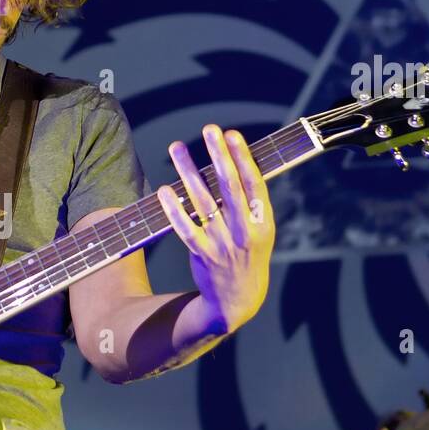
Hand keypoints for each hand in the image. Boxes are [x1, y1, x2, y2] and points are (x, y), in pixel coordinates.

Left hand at [156, 125, 275, 334]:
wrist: (238, 300)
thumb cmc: (248, 255)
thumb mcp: (261, 230)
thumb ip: (250, 202)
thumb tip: (236, 163)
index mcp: (263, 222)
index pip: (254, 183)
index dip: (243, 158)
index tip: (232, 134)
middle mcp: (244, 231)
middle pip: (230, 186)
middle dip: (219, 155)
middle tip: (210, 129)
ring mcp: (222, 244)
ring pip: (203, 201)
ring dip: (189, 172)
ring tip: (177, 148)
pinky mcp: (202, 254)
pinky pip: (185, 228)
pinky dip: (174, 209)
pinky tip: (165, 190)